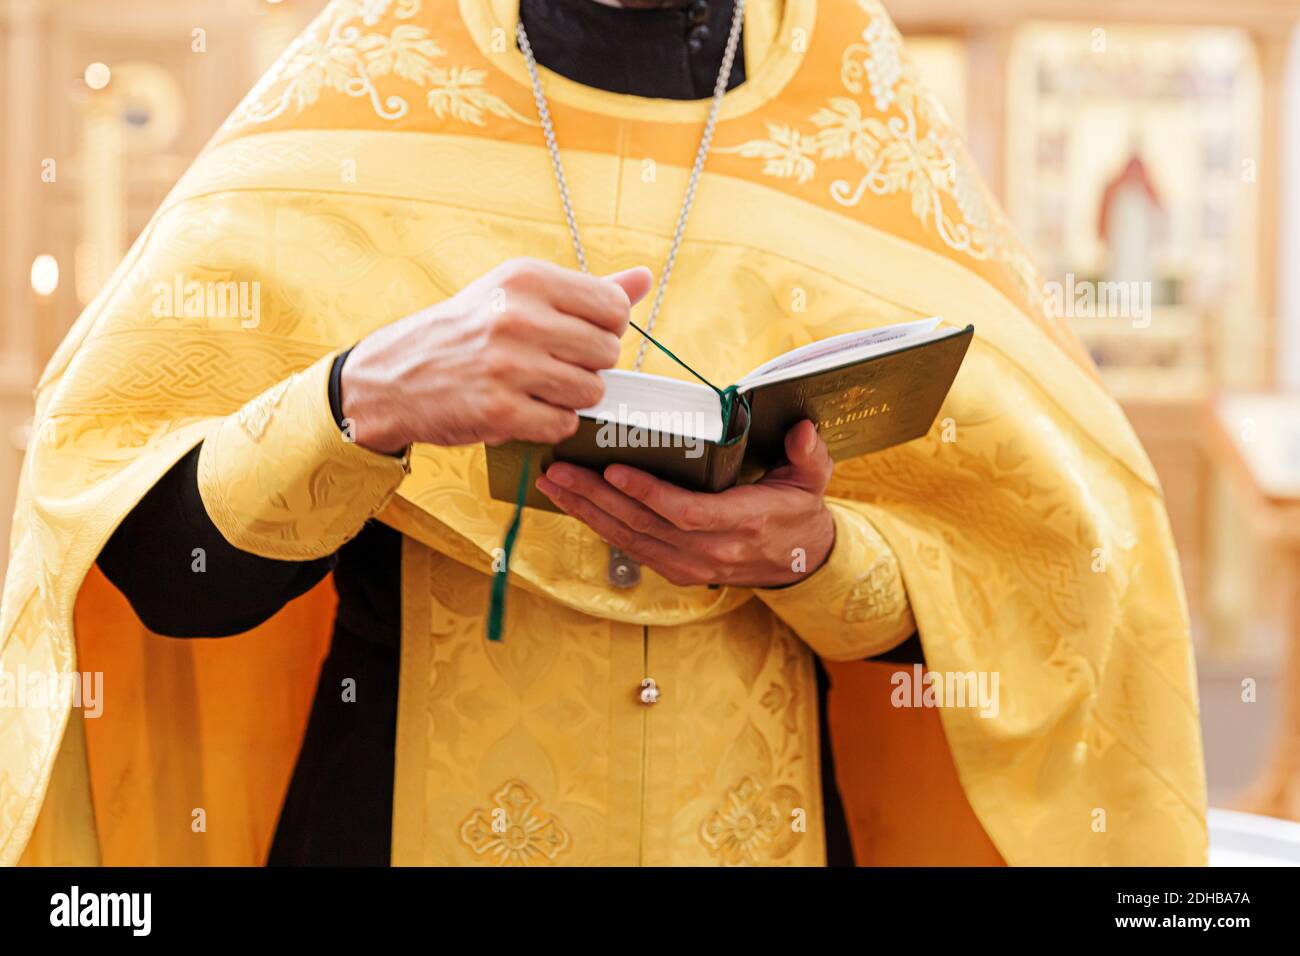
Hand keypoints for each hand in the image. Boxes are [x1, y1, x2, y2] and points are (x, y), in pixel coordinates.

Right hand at [341, 258, 653, 452]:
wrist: (394, 376)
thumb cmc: (468, 332)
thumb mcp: (518, 294)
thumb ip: (586, 290)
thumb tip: (645, 277)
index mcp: (527, 278)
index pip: (614, 307)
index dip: (605, 329)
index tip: (576, 336)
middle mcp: (518, 316)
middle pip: (607, 351)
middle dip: (589, 366)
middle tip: (553, 366)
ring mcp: (508, 364)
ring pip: (591, 391)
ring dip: (571, 398)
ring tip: (538, 388)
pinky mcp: (499, 409)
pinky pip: (563, 423)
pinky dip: (550, 423)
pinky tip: (523, 409)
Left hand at [536, 420, 835, 587]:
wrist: (800, 561)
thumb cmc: (798, 511)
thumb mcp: (813, 479)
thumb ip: (809, 454)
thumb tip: (803, 431)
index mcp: (744, 523)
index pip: (687, 513)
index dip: (648, 493)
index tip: (614, 471)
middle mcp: (712, 551)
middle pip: (644, 526)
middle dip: (597, 498)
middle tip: (561, 470)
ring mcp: (691, 566)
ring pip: (629, 540)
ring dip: (587, 512)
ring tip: (554, 484)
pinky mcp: (676, 570)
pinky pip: (631, 548)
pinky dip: (599, 525)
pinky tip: (574, 504)